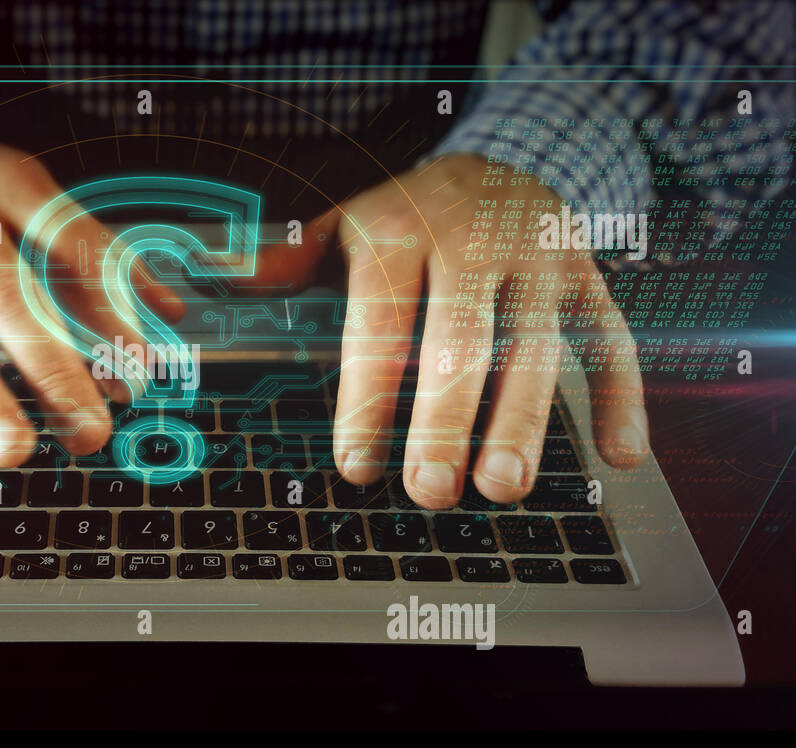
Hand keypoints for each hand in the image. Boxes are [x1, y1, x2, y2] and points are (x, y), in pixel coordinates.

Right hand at [0, 126, 181, 467]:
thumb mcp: (27, 197)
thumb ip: (93, 255)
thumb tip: (170, 311)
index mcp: (10, 184)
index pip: (72, 248)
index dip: (110, 312)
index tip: (140, 374)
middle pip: (7, 295)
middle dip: (51, 368)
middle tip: (88, 430)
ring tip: (11, 450)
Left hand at [259, 154, 648, 507]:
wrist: (503, 157)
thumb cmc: (410, 211)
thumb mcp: (346, 221)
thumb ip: (291, 260)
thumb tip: (224, 279)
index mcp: (402, 230)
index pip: (381, 322)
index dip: (368, 397)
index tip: (355, 463)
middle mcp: (476, 243)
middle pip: (462, 340)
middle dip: (445, 420)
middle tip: (429, 490)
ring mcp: (540, 263)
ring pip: (537, 348)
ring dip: (524, 422)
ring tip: (502, 487)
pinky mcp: (590, 280)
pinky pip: (614, 340)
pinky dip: (623, 399)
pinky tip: (618, 458)